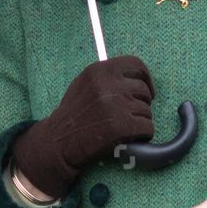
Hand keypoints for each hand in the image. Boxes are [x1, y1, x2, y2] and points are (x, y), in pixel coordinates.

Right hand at [10, 55, 154, 198]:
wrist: (58, 143)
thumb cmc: (73, 115)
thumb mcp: (85, 85)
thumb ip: (108, 78)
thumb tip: (137, 78)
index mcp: (99, 70)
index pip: (136, 65)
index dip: (145, 79)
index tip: (146, 90)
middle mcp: (109, 84)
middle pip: (144, 90)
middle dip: (140, 104)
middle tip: (125, 115)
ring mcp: (116, 105)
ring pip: (147, 111)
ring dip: (139, 121)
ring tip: (121, 128)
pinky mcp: (122, 126)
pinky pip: (148, 128)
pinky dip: (142, 136)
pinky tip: (127, 138)